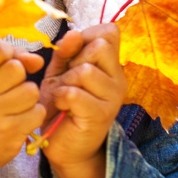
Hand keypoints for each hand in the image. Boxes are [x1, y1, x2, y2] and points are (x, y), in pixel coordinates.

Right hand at [0, 40, 44, 177]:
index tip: (6, 63)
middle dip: (19, 78)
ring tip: (15, 106)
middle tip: (10, 90)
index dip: (8, 53)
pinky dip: (34, 115)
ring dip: (28, 98)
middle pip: (17, 69)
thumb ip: (7, 63)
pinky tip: (21, 119)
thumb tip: (37, 60)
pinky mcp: (10, 134)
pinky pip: (37, 113)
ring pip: (31, 91)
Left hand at [38, 23, 126, 177]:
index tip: (73, 56)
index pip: (109, 31)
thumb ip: (66, 52)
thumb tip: (74, 33)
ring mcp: (112, 97)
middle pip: (100, 45)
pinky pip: (75, 93)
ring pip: (85, 70)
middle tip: (68, 79)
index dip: (86, 36)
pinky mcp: (101, 115)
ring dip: (66, 81)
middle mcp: (118, 79)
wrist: (64, 146)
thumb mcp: (60, 73)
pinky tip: (62, 107)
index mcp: (110, 66)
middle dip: (75, 58)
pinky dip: (61, 98)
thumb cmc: (62, 107)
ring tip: (64, 95)